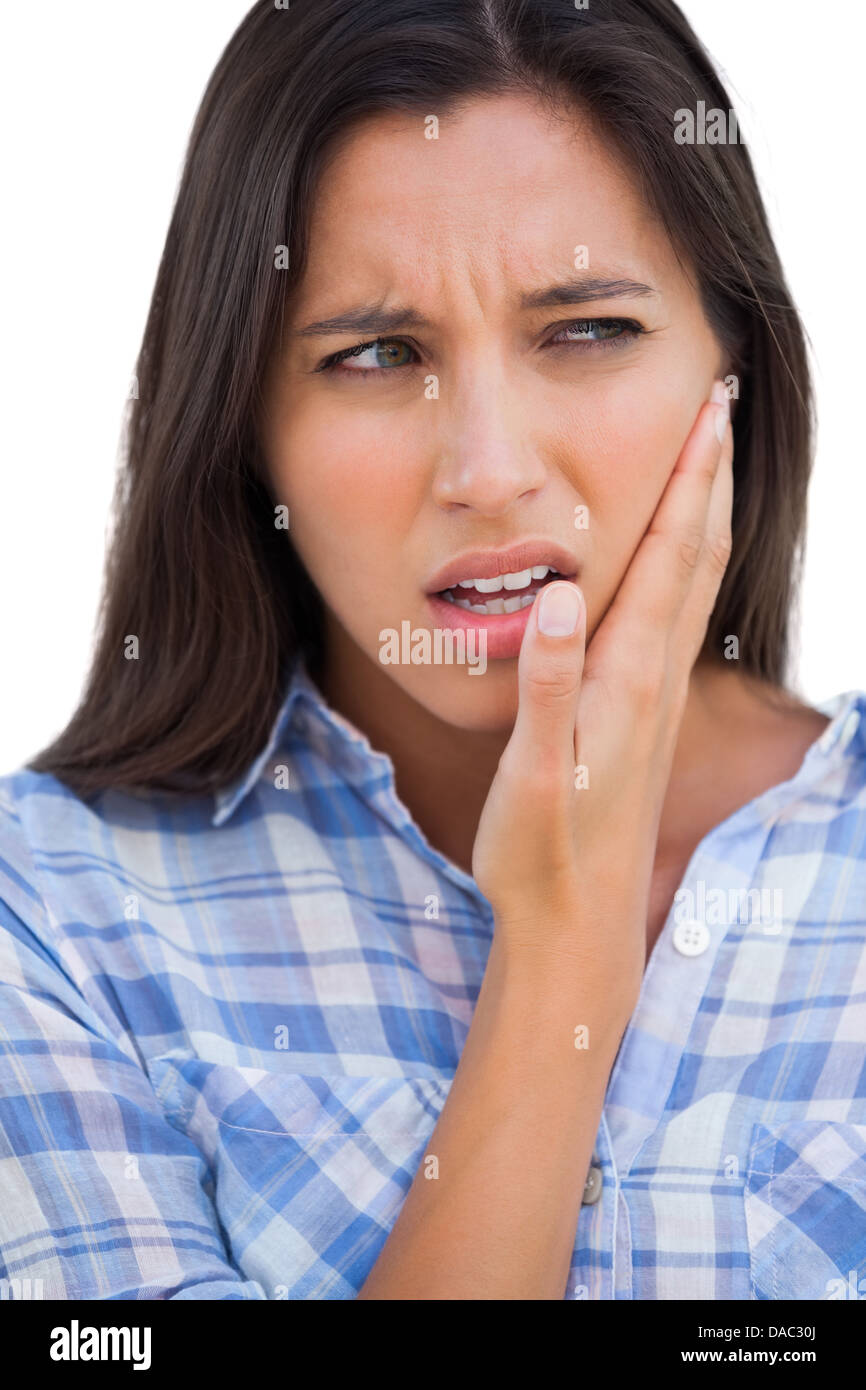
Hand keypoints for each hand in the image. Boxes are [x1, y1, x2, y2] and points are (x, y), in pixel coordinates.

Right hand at [472, 385, 734, 993]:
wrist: (578, 925)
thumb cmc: (541, 855)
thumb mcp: (527, 776)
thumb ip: (543, 685)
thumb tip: (553, 590)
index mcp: (627, 680)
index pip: (667, 556)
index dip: (687, 478)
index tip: (706, 407)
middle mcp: (655, 680)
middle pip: (697, 556)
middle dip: (710, 474)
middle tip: (720, 401)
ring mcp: (657, 700)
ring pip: (697, 586)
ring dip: (707, 514)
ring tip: (710, 460)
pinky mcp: (647, 718)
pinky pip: (682, 620)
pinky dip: (692, 566)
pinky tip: (681, 562)